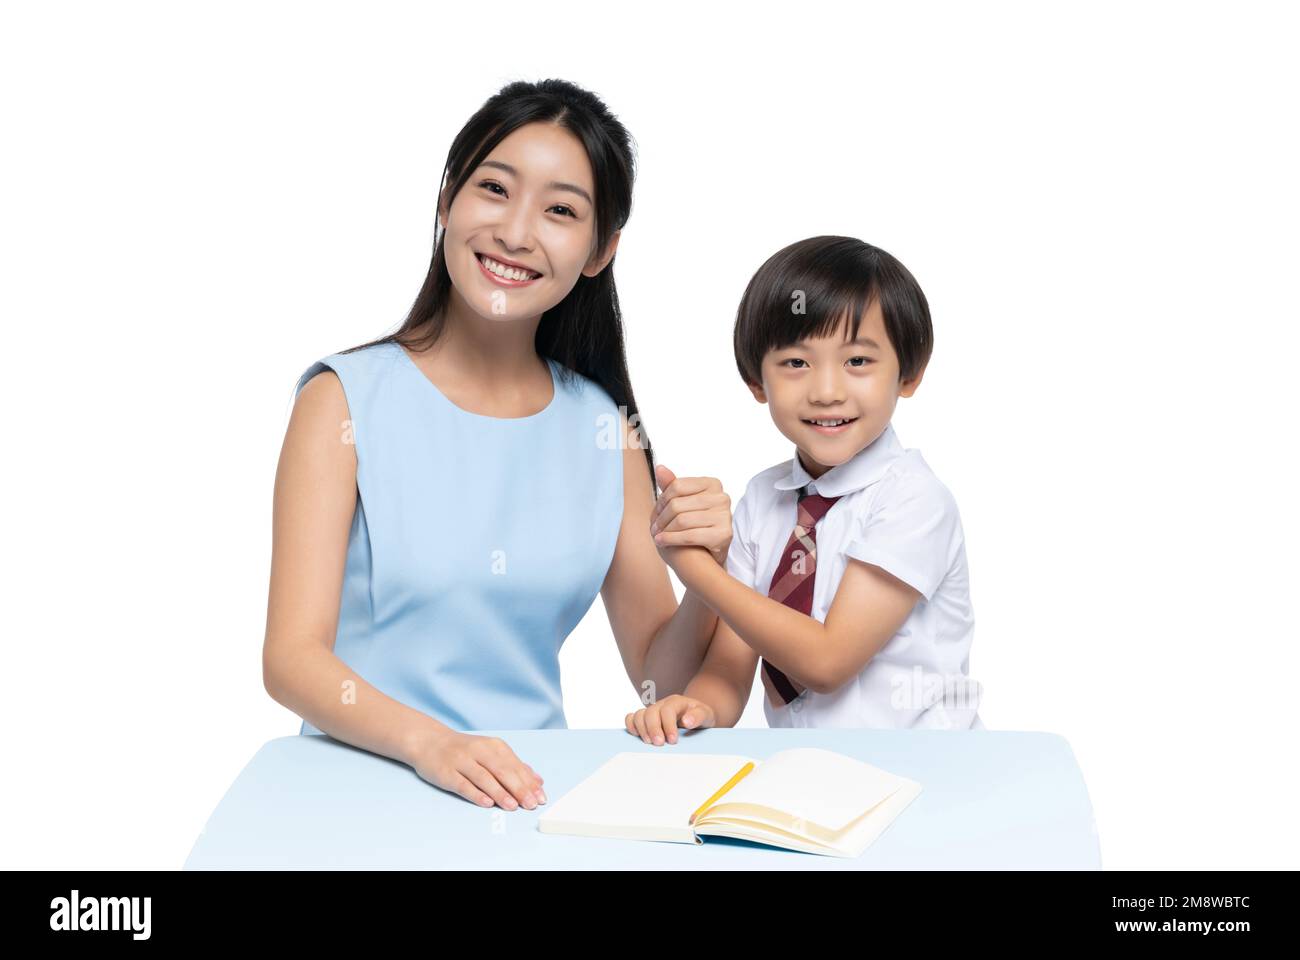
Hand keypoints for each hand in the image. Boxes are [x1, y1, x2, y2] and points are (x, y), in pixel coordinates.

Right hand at [409, 728, 546, 810]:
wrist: (430, 741)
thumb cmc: (465, 750)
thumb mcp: (491, 752)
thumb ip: (514, 766)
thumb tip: (537, 781)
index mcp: (493, 746)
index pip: (515, 765)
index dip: (529, 782)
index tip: (540, 797)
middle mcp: (478, 751)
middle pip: (502, 771)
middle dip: (519, 788)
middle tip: (530, 804)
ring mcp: (461, 761)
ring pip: (484, 778)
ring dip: (500, 792)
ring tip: (513, 806)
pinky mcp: (446, 773)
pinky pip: (463, 784)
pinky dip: (476, 793)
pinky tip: (487, 803)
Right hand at [625, 693, 715, 744]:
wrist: (696, 717)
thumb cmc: (700, 716)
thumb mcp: (706, 715)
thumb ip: (698, 716)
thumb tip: (687, 721)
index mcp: (676, 702)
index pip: (668, 710)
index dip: (668, 725)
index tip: (673, 740)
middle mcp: (662, 704)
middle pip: (651, 712)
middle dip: (653, 729)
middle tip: (659, 744)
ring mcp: (652, 711)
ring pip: (639, 714)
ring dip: (641, 729)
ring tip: (649, 743)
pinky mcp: (645, 719)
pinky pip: (632, 718)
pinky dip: (631, 726)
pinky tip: (637, 736)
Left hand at [650, 464, 731, 566]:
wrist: (707, 554)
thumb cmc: (693, 524)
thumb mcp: (684, 502)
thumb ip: (672, 485)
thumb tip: (659, 468)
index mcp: (713, 483)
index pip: (677, 486)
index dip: (662, 500)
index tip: (656, 511)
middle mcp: (722, 497)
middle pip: (677, 504)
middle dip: (661, 518)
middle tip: (653, 528)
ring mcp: (725, 515)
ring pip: (682, 520)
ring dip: (664, 530)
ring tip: (656, 536)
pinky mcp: (724, 534)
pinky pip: (689, 536)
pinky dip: (671, 539)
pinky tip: (661, 542)